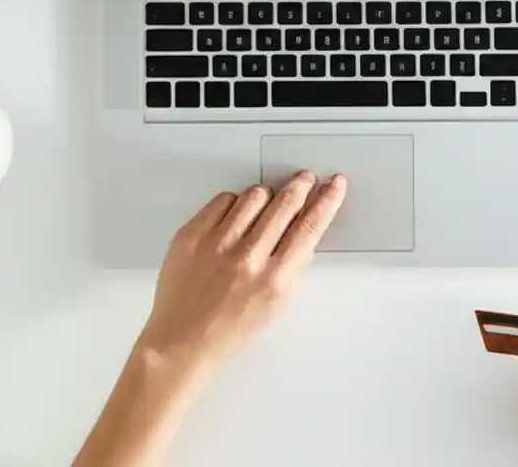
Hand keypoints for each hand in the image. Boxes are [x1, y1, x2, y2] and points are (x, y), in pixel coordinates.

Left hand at [136, 170, 347, 374]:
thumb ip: (293, 265)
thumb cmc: (228, 329)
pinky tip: (235, 216)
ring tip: (266, 204)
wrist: (182, 340)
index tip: (335, 185)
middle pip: (285, 204)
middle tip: (305, 178)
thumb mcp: (277, 304)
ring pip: (254, 196)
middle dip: (300, 185)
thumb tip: (304, 228)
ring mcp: (216, 244)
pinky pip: (222, 200)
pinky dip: (233, 203)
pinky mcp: (191, 235)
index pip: (309, 227)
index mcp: (274, 279)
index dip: (327, 200)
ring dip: (266, 195)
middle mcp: (247, 258)